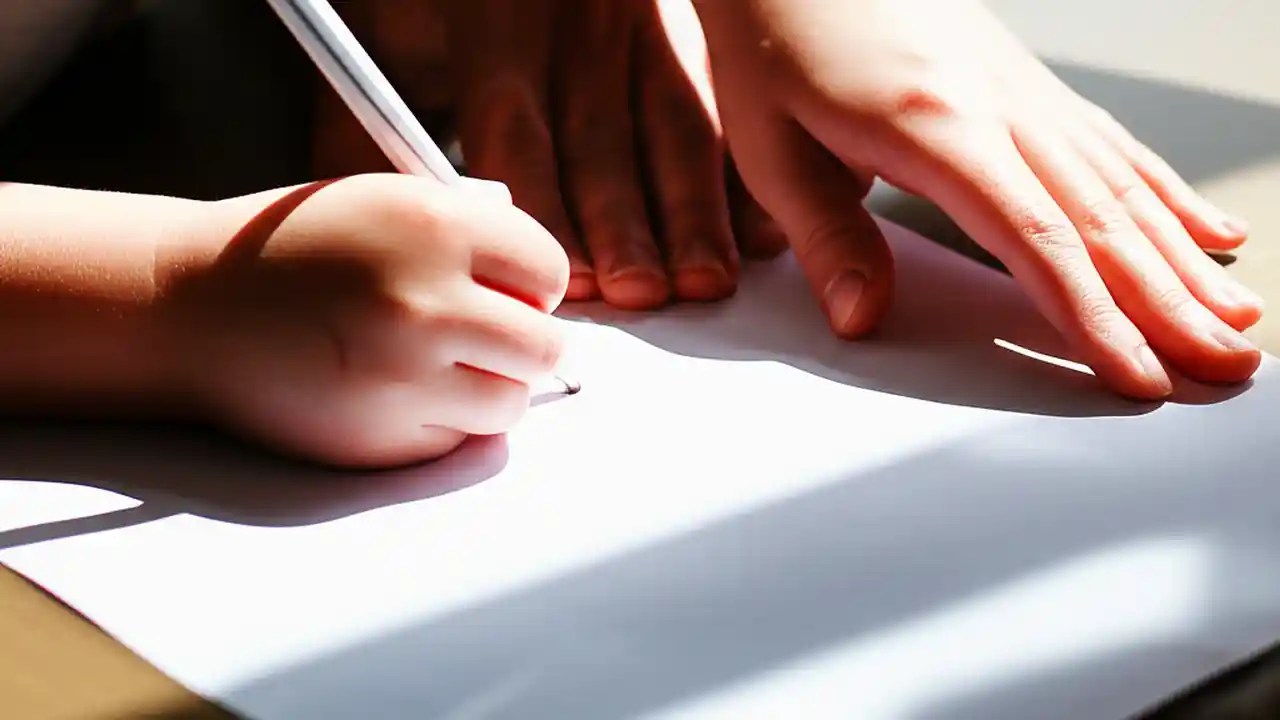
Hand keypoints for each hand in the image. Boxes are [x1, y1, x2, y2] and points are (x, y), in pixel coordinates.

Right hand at [164, 175, 568, 467]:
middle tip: (492, 336)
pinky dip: (440, 424)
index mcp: (435, 227)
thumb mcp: (383, 203)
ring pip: (509, 404)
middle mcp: (425, 303)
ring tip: (441, 365)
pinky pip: (455, 442)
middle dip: (525, 342)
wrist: (189, 308)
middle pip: (545, 346)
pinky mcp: (378, 441)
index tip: (514, 290)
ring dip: (489, 388)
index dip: (533, 282)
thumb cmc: (292, 251)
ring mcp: (402, 378)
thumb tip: (545, 285)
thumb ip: (468, 233)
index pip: (547, 268)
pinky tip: (393, 391)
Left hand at [314, 0, 787, 310]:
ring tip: (702, 277)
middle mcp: (578, 33)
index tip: (565, 281)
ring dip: (692, 213)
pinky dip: (741, 175)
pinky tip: (754, 227)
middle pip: (607, 144)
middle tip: (644, 295)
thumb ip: (366, 119)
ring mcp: (640, 29)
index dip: (546, 216)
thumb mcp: (390, 33)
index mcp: (499, 33)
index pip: (521, 136)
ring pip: (677, 128)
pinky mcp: (685, 32)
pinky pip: (721, 106)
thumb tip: (358, 206)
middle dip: (628, 229)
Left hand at [694, 0, 1262, 397]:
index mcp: (938, 127)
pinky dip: (1164, 190)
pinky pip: (1111, 142)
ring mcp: (1022, 87)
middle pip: (1102, 219)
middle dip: (1168, 305)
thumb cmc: (775, 37)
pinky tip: (1205, 229)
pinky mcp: (1025, 79)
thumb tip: (861, 316)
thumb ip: (824, 234)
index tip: (1139, 378)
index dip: (1094, 317)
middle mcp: (1000, 104)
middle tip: (1227, 366)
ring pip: (1122, 182)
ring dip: (1182, 257)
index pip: (1036, 241)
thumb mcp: (771, 145)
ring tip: (1234, 317)